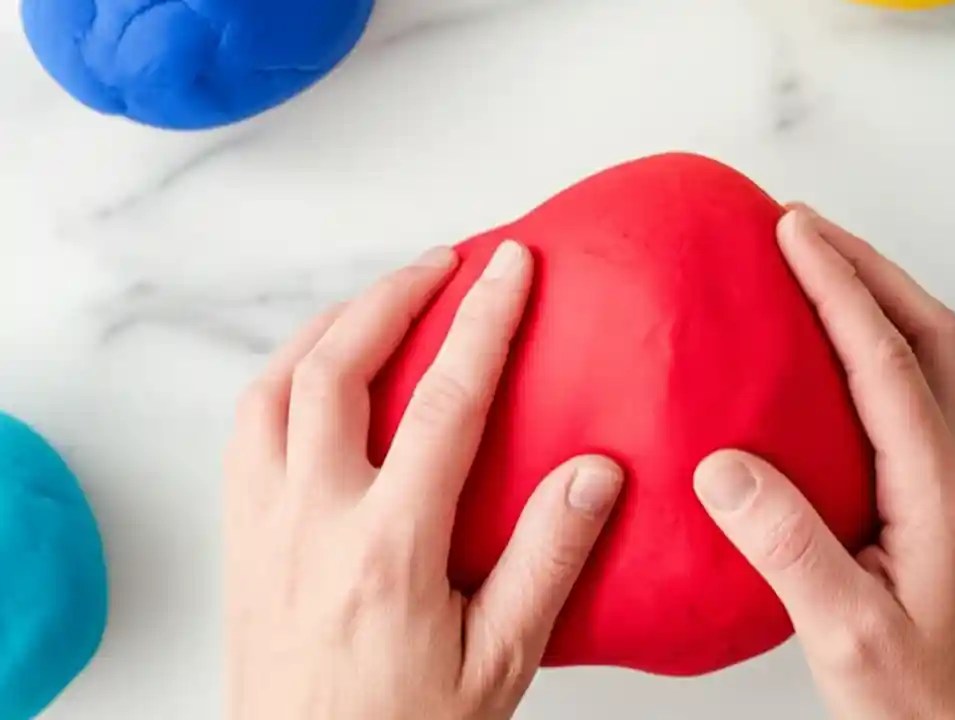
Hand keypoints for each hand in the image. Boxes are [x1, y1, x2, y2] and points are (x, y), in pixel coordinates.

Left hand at [224, 242, 623, 719]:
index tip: (510, 266)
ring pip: (274, 386)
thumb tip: (595, 472)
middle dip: (395, 294)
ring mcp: (263, 525)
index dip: (484, 321)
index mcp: (389, 546)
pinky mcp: (239, 541)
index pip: (445, 401)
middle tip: (444, 260)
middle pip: (336, 366)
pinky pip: (246, 429)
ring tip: (378, 299)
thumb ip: (546, 561)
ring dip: (328, 325)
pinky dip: (282, 377)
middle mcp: (312, 519)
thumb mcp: (497, 662)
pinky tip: (313, 377)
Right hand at [695, 208, 954, 718]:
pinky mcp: (935, 505)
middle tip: (802, 226)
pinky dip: (873, 351)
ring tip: (816, 268)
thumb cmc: (924, 704)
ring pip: (928, 362)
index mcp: (939, 491)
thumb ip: (788, 548)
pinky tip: (825, 363)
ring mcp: (951, 487)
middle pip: (927, 335)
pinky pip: (910, 399)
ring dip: (878, 300)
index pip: (885, 359)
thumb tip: (722, 464)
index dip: (838, 285)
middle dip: (867, 267)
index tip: (791, 229)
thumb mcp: (848, 635)